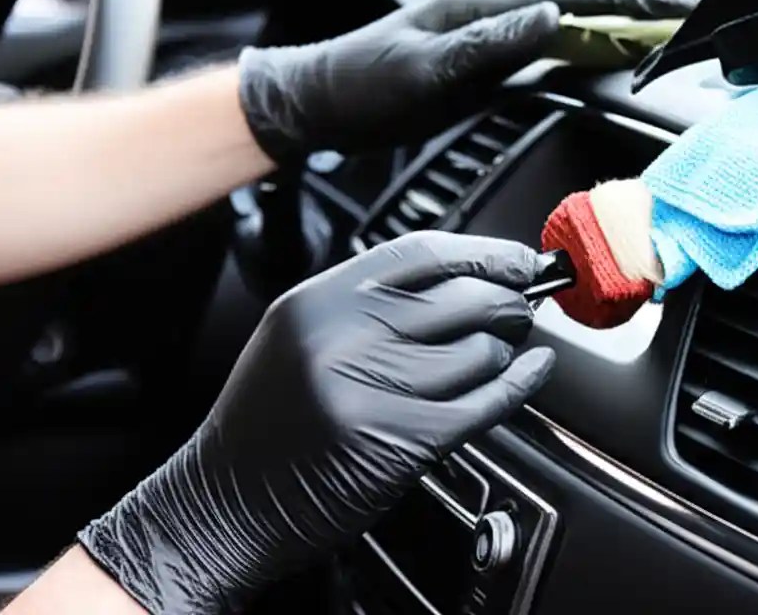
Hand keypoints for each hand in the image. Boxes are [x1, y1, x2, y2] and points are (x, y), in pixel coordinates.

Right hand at [78, 232, 554, 612]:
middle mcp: (342, 336)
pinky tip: (532, 374)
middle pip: (461, 297)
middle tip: (522, 307)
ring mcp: (371, 389)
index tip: (517, 258)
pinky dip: (521, 385)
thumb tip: (460, 280)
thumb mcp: (300, 338)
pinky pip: (485, 402)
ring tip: (503, 354)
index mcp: (318, 300)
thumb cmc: (269, 424)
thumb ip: (368, 304)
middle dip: (508, 300)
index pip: (421, 252)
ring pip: (479, 351)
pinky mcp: (399, 441)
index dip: (483, 253)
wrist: (224, 505)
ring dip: (505, 351)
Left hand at [237, 0, 704, 162]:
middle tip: (697, 6)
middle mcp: (493, 4)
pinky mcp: (487, 47)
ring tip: (671, 17)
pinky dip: (594, 32)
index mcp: (484, 2)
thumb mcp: (425, 69)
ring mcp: (491, 23)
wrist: (321, 97)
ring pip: (572, 2)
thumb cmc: (365, 85)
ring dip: (624, 6)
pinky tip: (612, 43)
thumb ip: (492, 43)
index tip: (681, 5)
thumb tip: (555, 17)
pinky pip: (554, 32)